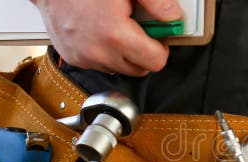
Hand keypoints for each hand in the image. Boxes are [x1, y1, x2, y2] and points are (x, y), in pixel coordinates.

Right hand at [31, 0, 181, 75]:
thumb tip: (173, 17)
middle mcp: (99, 52)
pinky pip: (100, 64)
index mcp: (116, 36)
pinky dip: (105, 53)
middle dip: (144, 52)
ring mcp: (84, 58)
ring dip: (124, 54)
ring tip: (116, 28)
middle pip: (139, 70)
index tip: (157, 36)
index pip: (155, 62)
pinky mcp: (74, 58)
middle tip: (138, 30)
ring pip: (119, 69)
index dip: (161, 48)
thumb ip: (156, 3)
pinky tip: (101, 33)